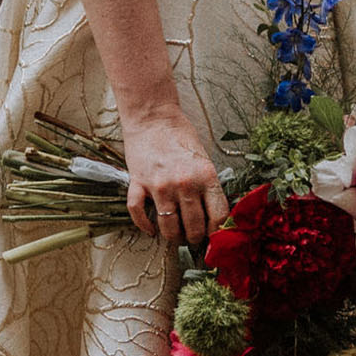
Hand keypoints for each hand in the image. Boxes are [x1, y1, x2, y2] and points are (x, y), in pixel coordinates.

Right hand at [121, 104, 229, 252]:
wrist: (153, 117)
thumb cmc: (181, 136)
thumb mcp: (204, 160)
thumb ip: (208, 187)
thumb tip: (214, 216)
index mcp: (206, 176)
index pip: (217, 216)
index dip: (216, 232)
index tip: (213, 236)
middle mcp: (184, 183)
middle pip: (193, 227)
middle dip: (194, 238)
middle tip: (193, 238)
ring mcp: (160, 185)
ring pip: (168, 227)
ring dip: (173, 236)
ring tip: (175, 236)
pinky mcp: (138, 183)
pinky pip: (138, 214)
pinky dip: (144, 227)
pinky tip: (150, 231)